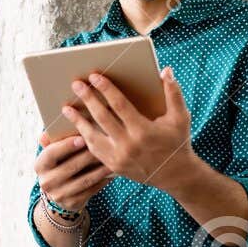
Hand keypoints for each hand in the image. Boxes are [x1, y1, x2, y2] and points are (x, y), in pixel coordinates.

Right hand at [32, 131, 113, 212]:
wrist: (58, 193)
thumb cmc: (59, 165)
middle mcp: (46, 181)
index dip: (66, 145)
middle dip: (89, 155)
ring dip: (100, 169)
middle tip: (106, 145)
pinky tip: (112, 173)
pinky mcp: (72, 203)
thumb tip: (51, 128)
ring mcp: (58, 194)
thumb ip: (53, 140)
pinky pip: (91, 190)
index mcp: (40, 165)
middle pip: (71, 166)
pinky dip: (103, 181)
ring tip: (113, 159)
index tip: (83, 138)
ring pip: (84, 180)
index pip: (51, 153)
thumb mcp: (53, 153)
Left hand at [62, 66, 195, 192]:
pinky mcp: (114, 166)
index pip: (120, 105)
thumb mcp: (180, 117)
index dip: (106, 89)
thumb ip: (173, 93)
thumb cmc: (177, 142)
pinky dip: (84, 138)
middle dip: (88, 99)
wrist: (176, 175)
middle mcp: (129, 145)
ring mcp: (119, 158)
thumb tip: (165, 71)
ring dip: (78, 121)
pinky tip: (77, 127)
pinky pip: (94, 150)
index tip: (94, 77)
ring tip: (67, 108)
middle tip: (76, 84)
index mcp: (144, 131)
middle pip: (102, 118)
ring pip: (92, 137)